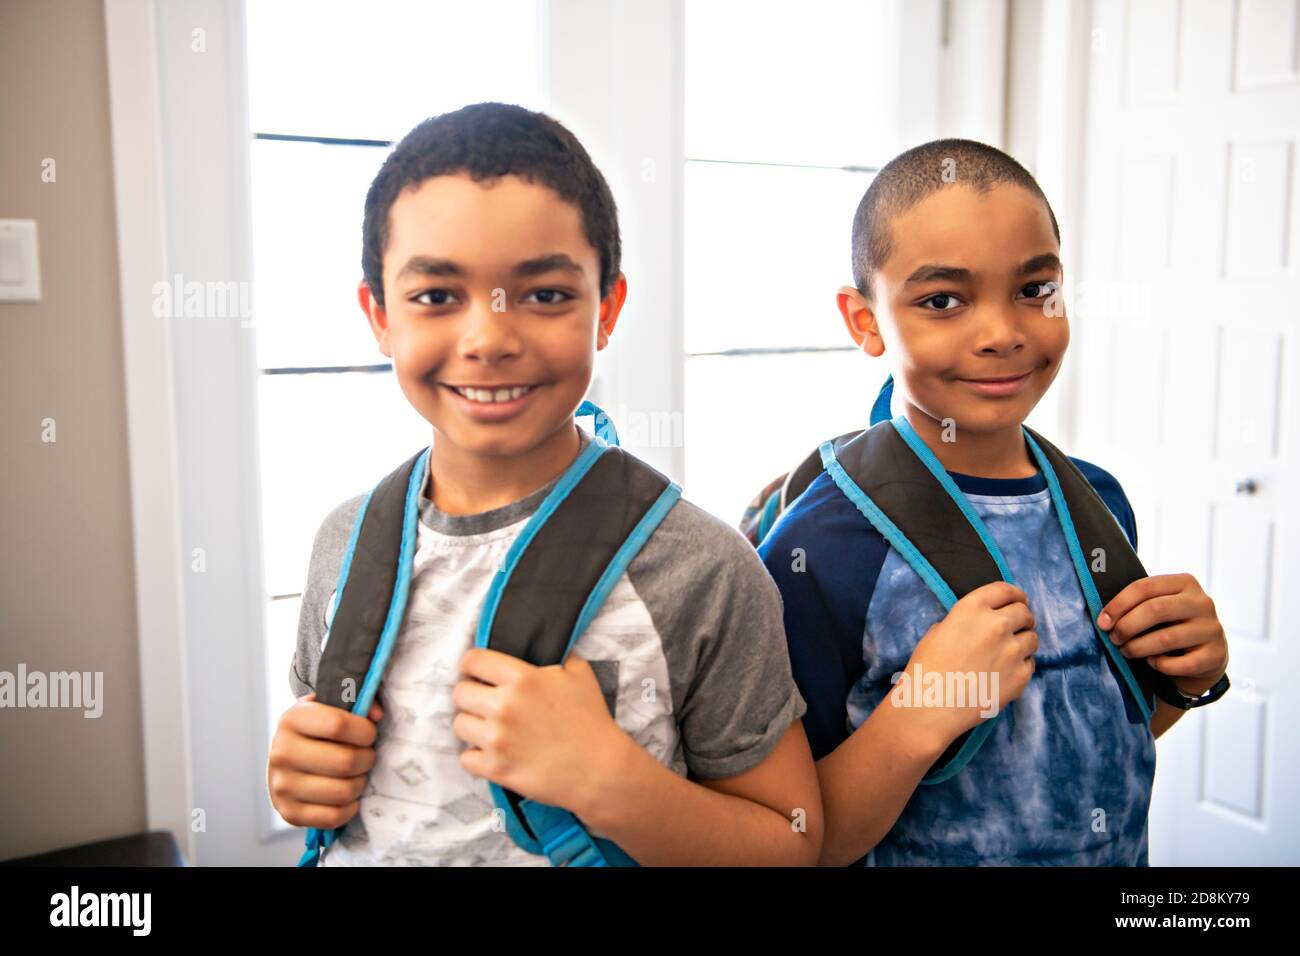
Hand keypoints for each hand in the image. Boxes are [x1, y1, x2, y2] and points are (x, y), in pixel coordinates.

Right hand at [267, 693, 382, 829]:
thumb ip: (357, 701)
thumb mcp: (330, 706)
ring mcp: (282, 786)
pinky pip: (334, 817)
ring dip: (360, 783)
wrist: (286, 760)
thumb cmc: (318, 729)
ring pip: (343, 791)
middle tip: (367, 756)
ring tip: (357, 774)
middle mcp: (282, 753)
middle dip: (367, 759)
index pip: (339, 725)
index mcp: (292, 719)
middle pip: (345, 762)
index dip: (365, 731)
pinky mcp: (289, 812)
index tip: (369, 733)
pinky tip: (348, 795)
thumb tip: (377, 715)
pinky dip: (350, 808)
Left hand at [452, 648, 632, 813]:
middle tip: (485, 703)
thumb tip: (541, 644)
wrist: (600, 769)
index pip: (473, 660)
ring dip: (472, 726)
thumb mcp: (579, 674)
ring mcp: (497, 739)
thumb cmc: (591, 720)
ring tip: (489, 729)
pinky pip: (465, 758)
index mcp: (522, 678)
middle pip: (459, 693)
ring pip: (459, 725)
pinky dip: (476, 757)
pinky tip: (493, 753)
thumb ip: (556, 654)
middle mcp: (504, 706)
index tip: (476, 672)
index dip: (471, 665)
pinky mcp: (496, 769)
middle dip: (471, 696)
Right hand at [902, 581, 1037, 738]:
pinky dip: (1022, 665)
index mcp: (972, 608)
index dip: (1015, 594)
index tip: (1018, 600)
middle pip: (1024, 612)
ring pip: (1032, 638)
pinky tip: (1005, 672)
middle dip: (1023, 618)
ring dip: (1024, 641)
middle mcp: (996, 625)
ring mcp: (1012, 651)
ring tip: (1010, 652)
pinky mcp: (1021, 676)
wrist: (930, 706)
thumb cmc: (926, 668)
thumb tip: (981, 624)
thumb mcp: (939, 631)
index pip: (1005, 590)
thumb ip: (965, 621)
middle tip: (1018, 626)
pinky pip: (1030, 663)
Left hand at [1098, 573, 1227, 697]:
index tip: (1102, 622)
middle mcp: (1202, 602)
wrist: (1206, 655)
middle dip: (1127, 626)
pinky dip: (1160, 665)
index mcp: (1185, 583)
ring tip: (1126, 651)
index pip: (1144, 587)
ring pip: (1166, 638)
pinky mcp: (1215, 655)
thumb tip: (1103, 617)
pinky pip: (1181, 663)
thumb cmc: (1171, 626)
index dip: (1118, 605)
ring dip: (1138, 647)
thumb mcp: (1160, 606)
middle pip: (1155, 609)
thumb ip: (1139, 603)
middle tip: (1113, 638)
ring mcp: (1212, 629)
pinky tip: (1151, 662)